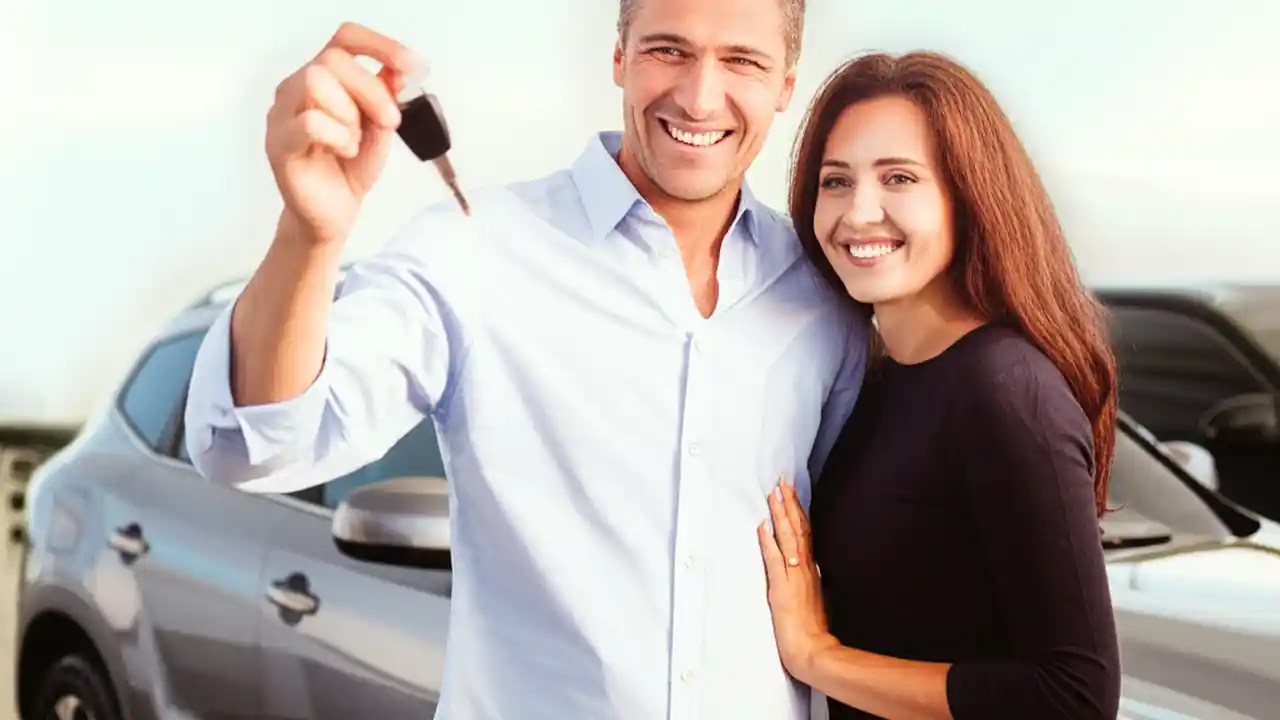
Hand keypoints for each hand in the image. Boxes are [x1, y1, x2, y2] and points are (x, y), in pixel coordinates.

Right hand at [265, 22, 419, 245]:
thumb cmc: (350, 168)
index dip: (380, 45)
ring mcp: (283, 114)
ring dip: (349, 113)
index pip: (345, 38)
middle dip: (371, 90)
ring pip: (315, 81)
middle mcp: (296, 88)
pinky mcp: (279, 143)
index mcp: (323, 78)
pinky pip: (309, 121)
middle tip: (390, 121)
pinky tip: (346, 150)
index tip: (411, 66)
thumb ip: (386, 97)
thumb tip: (399, 71)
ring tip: (355, 140)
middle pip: (333, 60)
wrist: (333, 214)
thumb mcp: (380, 127)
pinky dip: (338, 135)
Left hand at [758, 478, 838, 683]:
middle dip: (790, 504)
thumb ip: (811, 579)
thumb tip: (808, 565)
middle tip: (782, 482)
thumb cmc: (813, 628)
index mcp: (812, 570)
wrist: (814, 649)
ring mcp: (794, 577)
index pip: (806, 534)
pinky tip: (762, 526)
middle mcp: (805, 569)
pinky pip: (774, 560)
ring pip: (787, 538)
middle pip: (798, 529)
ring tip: (774, 494)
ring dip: (780, 514)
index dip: (799, 512)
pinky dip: (768, 542)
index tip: (793, 493)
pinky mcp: (781, 588)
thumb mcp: (815, 597)